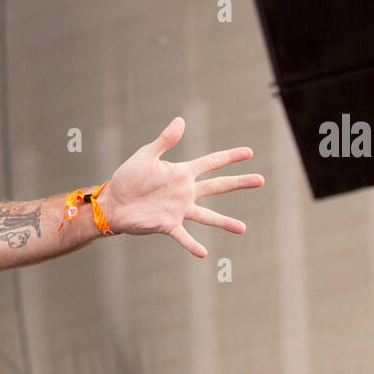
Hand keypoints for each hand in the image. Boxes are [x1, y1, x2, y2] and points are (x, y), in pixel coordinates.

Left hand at [95, 117, 264, 257]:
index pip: (211, 163)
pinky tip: (204, 253)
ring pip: (207, 216)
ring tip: (242, 228)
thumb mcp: (146, 156)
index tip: (249, 152)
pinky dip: (193, 245)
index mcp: (181, 173)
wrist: (113, 202)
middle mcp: (185, 192)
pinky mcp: (168, 225)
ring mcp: (178, 210)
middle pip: (218, 186)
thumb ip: (164, 141)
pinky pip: (183, 236)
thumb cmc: (127, 178)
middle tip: (261, 180)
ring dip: (224, 222)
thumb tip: (180, 120)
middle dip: (239, 183)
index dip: (229, 157)